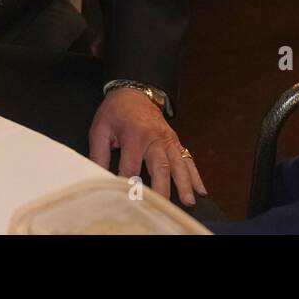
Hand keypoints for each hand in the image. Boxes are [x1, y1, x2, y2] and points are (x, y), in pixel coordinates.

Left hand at [89, 86, 207, 205]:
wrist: (134, 91)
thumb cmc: (115, 112)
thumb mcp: (100, 129)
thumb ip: (98, 154)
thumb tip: (98, 177)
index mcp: (133, 136)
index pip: (130, 166)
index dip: (127, 183)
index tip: (127, 199)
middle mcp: (154, 138)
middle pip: (160, 167)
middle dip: (162, 189)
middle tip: (163, 207)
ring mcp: (167, 140)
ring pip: (178, 164)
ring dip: (184, 184)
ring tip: (188, 201)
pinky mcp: (175, 141)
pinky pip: (187, 158)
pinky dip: (195, 174)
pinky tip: (200, 189)